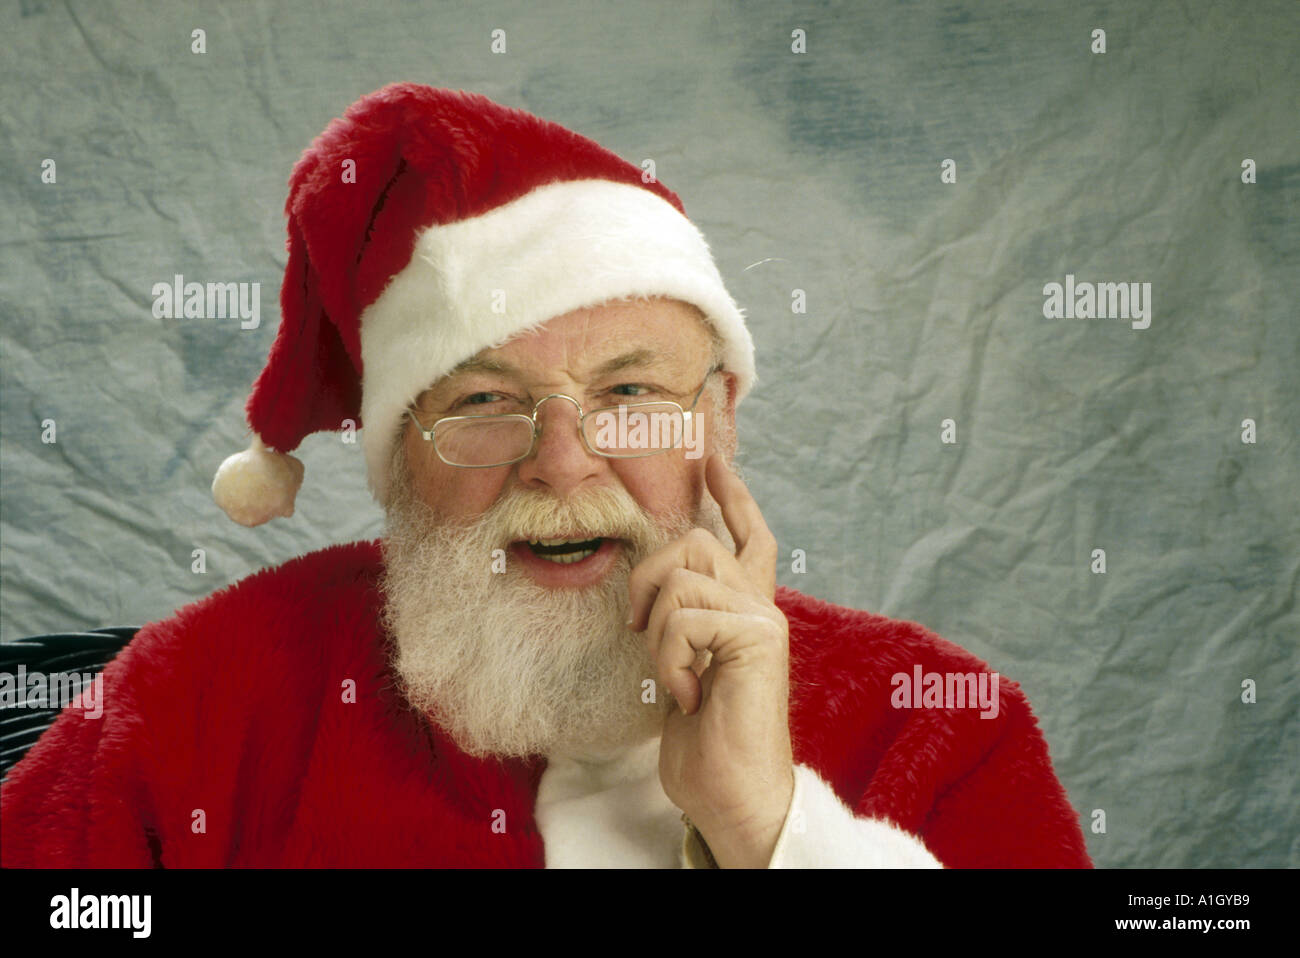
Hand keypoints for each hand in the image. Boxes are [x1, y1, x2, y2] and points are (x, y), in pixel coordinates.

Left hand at [627, 453, 793, 867]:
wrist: (732, 793)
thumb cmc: (702, 740)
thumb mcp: (681, 666)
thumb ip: (680, 621)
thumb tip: (653, 585)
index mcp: (745, 609)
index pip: (747, 533)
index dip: (732, 491)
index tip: (714, 453)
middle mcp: (761, 604)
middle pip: (694, 541)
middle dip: (648, 579)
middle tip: (637, 629)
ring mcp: (763, 616)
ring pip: (680, 579)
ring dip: (656, 637)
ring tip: (676, 681)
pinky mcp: (758, 634)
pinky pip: (682, 619)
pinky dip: (668, 661)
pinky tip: (689, 697)